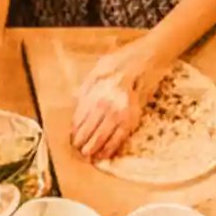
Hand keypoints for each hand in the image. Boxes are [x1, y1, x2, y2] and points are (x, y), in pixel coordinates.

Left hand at [71, 38, 157, 160]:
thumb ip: (85, 90)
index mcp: (94, 95)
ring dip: (94, 148)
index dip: (74, 131)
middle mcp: (105, 106)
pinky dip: (111, 148)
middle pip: (89, 131)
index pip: (79, 119)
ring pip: (102, 137)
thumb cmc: (119, 63)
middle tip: (78, 149)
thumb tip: (76, 105)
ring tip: (89, 155)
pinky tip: (105, 153)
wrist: (144, 60)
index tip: (72, 137)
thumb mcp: (96, 72)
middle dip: (82, 143)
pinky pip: (119, 138)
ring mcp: (119, 114)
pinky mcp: (132, 118)